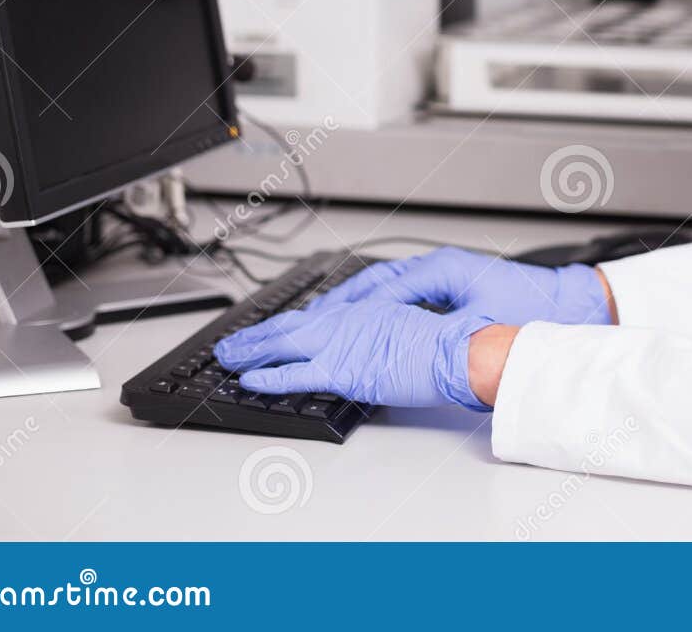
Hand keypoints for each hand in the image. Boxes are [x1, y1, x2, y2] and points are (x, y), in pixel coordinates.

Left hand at [214, 301, 495, 409]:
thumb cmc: (452, 344)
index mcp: (368, 310)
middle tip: (232, 344)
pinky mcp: (344, 370)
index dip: (289, 325)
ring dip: (253, 351)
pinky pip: (296, 375)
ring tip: (229, 358)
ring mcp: (345, 344)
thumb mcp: (413, 331)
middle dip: (258, 336)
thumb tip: (371, 352)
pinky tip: (248, 380)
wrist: (463, 350)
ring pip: (286, 345)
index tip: (269, 331)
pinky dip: (270, 377)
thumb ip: (385, 338)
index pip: (317, 317)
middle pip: (293, 326)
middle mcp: (351, 321)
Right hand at [306, 247, 610, 325]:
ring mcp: (443, 275)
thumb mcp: (481, 323)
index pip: (385, 292)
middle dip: (341, 303)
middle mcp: (439, 266)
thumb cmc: (533, 307)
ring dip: (356, 303)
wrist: (568, 303)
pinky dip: (378, 305)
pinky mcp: (451, 286)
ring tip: (324, 320)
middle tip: (307, 322)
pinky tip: (363, 320)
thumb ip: (442, 334)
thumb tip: (407, 346)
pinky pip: (403, 293)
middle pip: (376, 283)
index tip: (325, 328)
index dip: (353, 313)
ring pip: (386, 286)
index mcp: (442, 269)